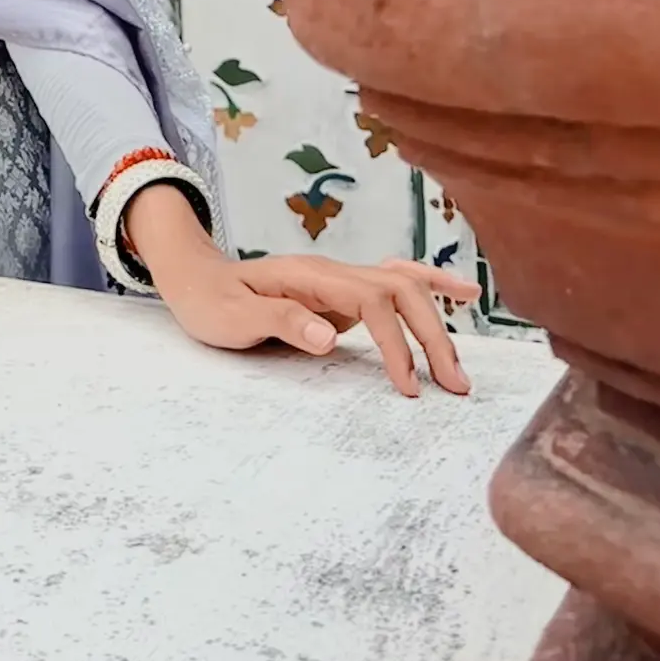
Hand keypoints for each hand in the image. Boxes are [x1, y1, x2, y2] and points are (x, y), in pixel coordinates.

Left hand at [127, 184, 478, 395]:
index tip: (408, 388)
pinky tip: (463, 295)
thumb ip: (279, 320)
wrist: (196, 279)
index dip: (396, 344)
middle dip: (433, 336)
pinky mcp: (344, 295)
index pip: (372, 302)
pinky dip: (431, 288)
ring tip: (462, 368)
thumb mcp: (233, 316)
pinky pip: (396, 286)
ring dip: (437, 323)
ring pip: (404, 287)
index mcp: (311, 276)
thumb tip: (329, 335)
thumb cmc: (210, 301)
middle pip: (400, 290)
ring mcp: (341, 281)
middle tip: (455, 387)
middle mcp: (334, 272)